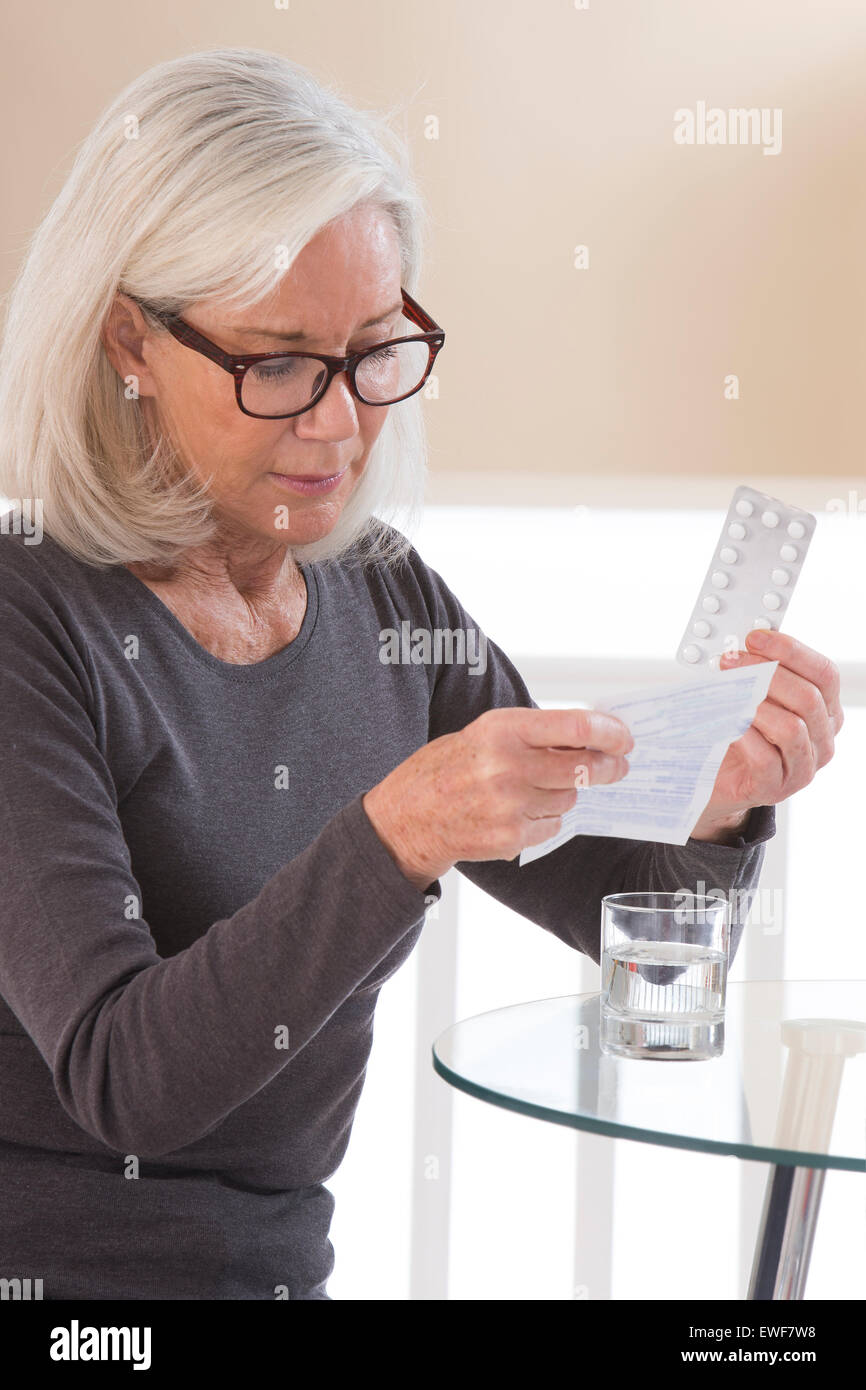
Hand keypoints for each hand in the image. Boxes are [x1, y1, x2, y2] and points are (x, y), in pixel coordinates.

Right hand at [363, 706, 633, 890]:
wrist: (406, 818)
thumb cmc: (446, 769)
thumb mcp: (484, 733)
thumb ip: (533, 734)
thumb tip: (588, 737)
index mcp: (502, 730)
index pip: (576, 727)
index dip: (610, 732)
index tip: (624, 737)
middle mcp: (508, 767)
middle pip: (585, 767)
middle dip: (610, 767)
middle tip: (618, 766)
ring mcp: (511, 806)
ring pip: (569, 798)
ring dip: (564, 793)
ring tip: (532, 788)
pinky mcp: (512, 838)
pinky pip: (552, 826)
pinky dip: (544, 818)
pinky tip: (515, 811)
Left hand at [691, 629, 842, 837]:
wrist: (714, 780)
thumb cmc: (737, 733)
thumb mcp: (755, 698)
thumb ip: (760, 673)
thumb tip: (745, 645)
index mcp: (825, 712)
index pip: (824, 674)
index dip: (791, 650)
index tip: (755, 637)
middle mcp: (821, 740)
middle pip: (808, 698)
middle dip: (767, 673)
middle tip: (730, 660)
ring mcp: (801, 768)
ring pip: (792, 728)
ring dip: (755, 705)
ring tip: (726, 693)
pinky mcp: (775, 788)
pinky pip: (766, 759)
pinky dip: (744, 737)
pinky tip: (727, 725)